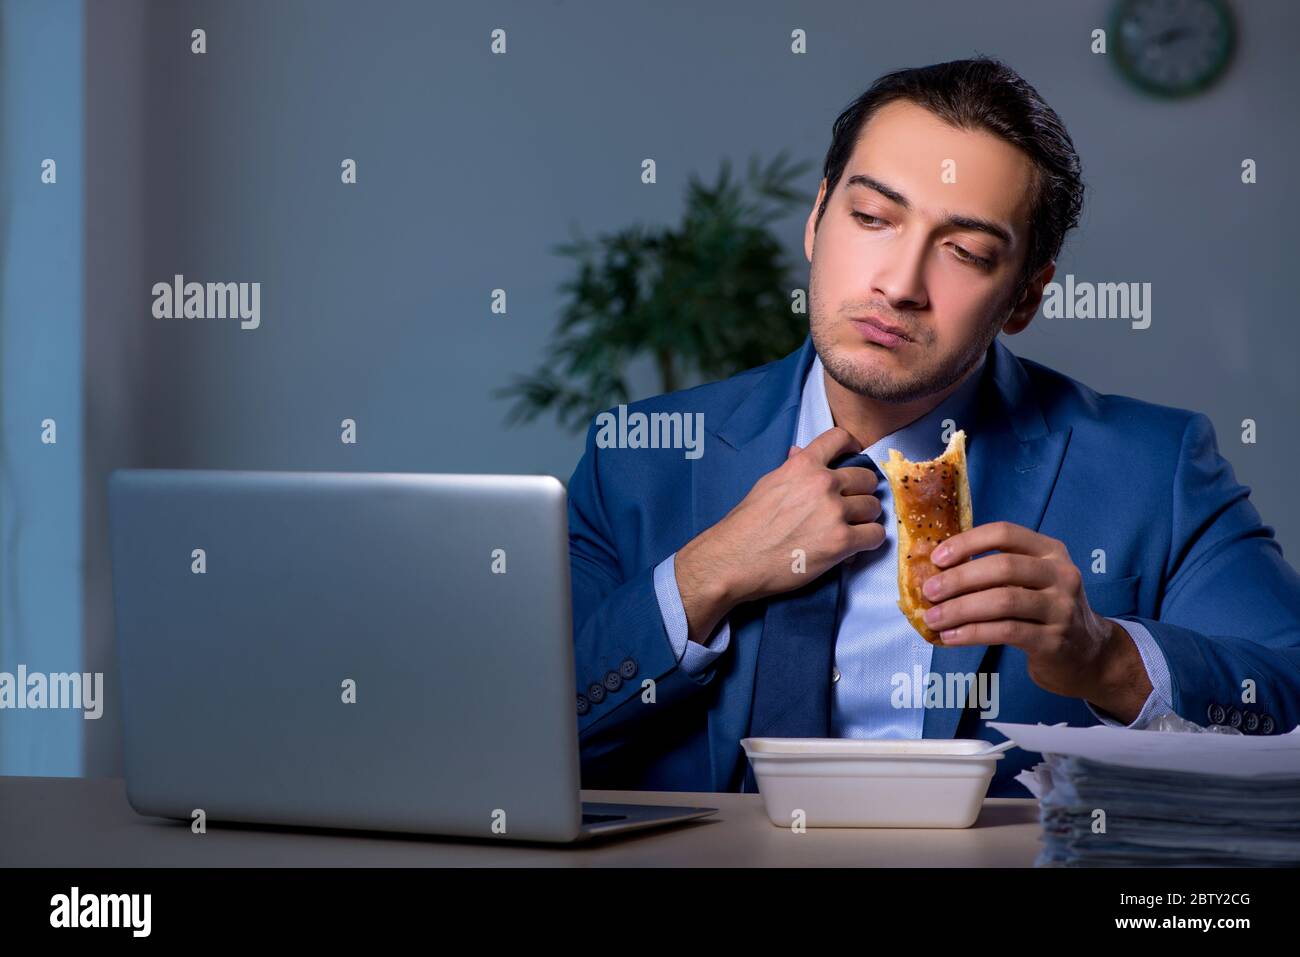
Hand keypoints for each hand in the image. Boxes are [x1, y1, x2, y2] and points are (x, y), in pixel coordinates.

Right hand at [674, 426, 884, 641]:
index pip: (840, 438)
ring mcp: (834, 512)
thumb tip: (799, 452)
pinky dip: (868, 541)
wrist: (735, 559)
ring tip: (852, 528)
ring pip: (874, 507)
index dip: (852, 446)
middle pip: (866, 478)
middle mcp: (823, 483)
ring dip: (866, 519)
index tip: (854, 457)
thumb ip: (791, 469)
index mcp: (803, 465)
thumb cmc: (746, 525)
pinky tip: (855, 546)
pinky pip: (875, 536)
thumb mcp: (767, 485)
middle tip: (852, 505)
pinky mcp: (842, 541)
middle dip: (862, 492)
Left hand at [921, 521, 1152, 720]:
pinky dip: (972, 633)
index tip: (937, 558)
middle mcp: (1061, 574)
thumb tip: (937, 571)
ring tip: (933, 618)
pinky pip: (1005, 632)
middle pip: (1002, 567)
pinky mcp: (1054, 640)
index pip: (1005, 533)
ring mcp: (1061, 608)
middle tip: (929, 591)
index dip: (968, 542)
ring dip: (960, 609)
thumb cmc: (1045, 611)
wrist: (1088, 655)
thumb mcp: (1032, 581)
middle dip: (959, 579)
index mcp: (1050, 551)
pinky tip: (950, 637)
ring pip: (1003, 601)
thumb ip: (996, 571)